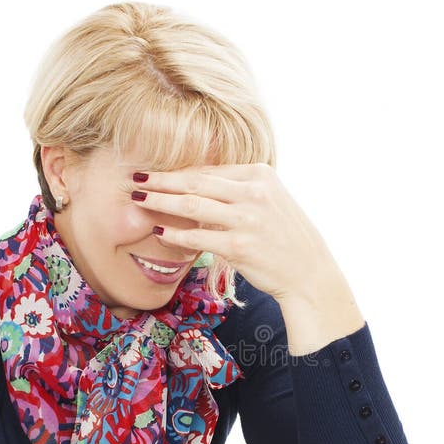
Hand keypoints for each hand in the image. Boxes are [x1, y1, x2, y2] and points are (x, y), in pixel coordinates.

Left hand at [130, 163, 337, 302]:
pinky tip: (158, 232)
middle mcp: (254, 192)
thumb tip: (195, 186)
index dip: (177, 170)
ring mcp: (247, 219)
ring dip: (160, 202)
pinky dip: (175, 233)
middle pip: (195, 181)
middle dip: (161, 179)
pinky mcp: (240, 246)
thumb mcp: (268, 202)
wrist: (308, 273)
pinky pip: (198, 237)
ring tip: (138, 201)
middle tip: (135, 179)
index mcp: (260, 174)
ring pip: (191, 204)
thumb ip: (236, 191)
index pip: (209, 169)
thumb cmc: (284, 238)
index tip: (155, 172)